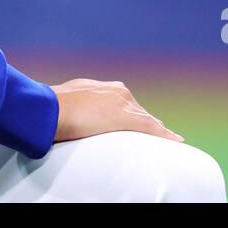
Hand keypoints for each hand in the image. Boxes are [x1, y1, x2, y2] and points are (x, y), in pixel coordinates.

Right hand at [50, 77, 184, 142]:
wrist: (51, 109)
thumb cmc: (52, 107)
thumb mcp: (66, 101)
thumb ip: (75, 105)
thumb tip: (67, 114)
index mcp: (103, 88)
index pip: (125, 102)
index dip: (133, 114)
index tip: (139, 122)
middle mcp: (117, 92)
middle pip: (139, 110)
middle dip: (147, 122)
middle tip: (160, 133)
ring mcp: (124, 104)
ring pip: (147, 119)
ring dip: (157, 130)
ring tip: (170, 139)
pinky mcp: (128, 118)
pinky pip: (152, 128)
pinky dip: (165, 135)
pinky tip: (176, 140)